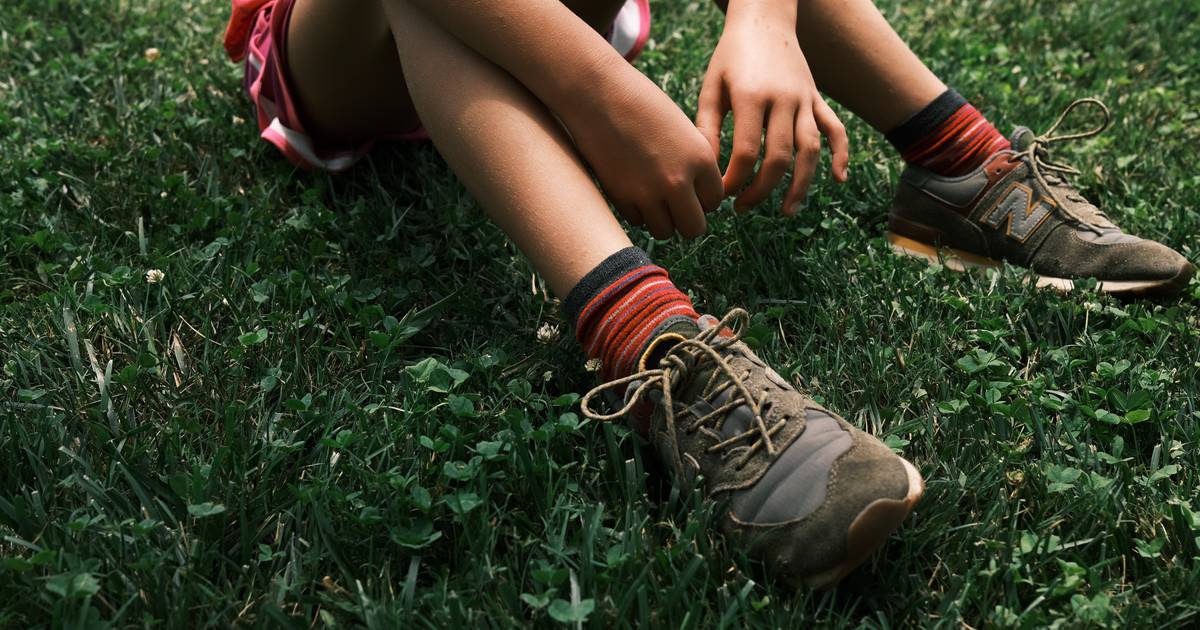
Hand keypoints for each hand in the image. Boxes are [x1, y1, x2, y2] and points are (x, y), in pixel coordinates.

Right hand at [558, 62, 723, 239]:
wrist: (599, 94)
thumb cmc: (642, 105)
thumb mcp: (683, 129)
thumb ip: (696, 162)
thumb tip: (702, 198)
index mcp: (701, 158)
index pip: (714, 201)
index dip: (703, 196)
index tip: (691, 186)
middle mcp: (678, 180)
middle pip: (693, 228)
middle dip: (687, 219)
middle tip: (675, 204)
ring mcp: (648, 192)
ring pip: (665, 232)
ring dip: (661, 220)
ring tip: (653, 198)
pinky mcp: (621, 198)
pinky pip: (637, 222)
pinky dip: (637, 212)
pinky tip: (632, 188)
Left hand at [695, 12, 848, 215]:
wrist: (764, 18)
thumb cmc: (730, 55)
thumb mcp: (711, 86)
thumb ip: (706, 127)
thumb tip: (703, 168)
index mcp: (752, 96)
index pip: (746, 152)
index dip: (734, 180)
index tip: (720, 195)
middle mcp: (783, 99)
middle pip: (779, 157)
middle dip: (761, 190)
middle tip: (742, 208)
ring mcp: (804, 99)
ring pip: (810, 150)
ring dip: (801, 185)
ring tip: (787, 212)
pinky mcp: (816, 98)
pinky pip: (835, 128)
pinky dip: (841, 154)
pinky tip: (839, 179)